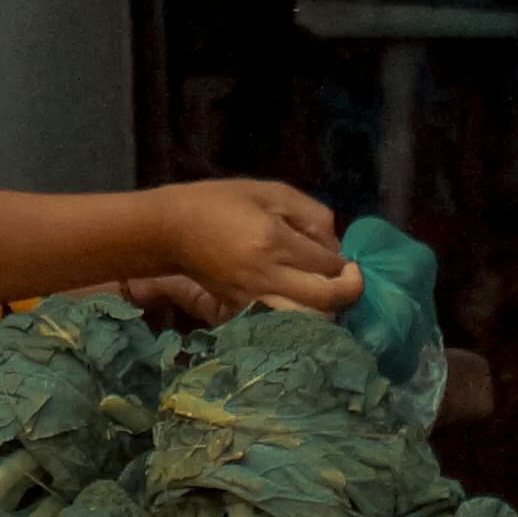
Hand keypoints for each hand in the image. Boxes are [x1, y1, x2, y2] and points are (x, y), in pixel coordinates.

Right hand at [159, 179, 360, 320]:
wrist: (168, 231)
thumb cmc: (219, 203)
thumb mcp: (268, 192)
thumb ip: (309, 213)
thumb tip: (335, 244)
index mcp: (274, 242)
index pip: (329, 264)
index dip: (347, 264)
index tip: (347, 260)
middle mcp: (267, 275)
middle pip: (326, 301)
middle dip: (349, 292)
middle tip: (349, 280)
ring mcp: (253, 298)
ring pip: (306, 322)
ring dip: (325, 312)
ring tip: (325, 296)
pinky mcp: (241, 311)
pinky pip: (281, 324)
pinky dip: (299, 319)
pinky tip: (300, 304)